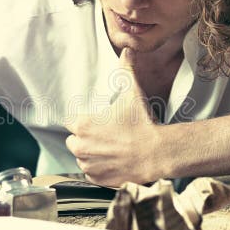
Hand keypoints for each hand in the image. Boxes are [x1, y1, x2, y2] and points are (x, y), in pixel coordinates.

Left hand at [65, 48, 161, 186]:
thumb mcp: (133, 92)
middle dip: (84, 137)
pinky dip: (98, 169)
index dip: (82, 121)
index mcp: (83, 125)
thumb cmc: (143, 123)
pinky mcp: (97, 179)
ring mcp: (88, 165)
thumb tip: (128, 49)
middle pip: (73, 140)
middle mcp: (81, 147)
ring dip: (91, 154)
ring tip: (110, 148)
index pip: (71, 122)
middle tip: (104, 134)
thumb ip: (127, 70)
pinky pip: (90, 173)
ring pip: (82, 158)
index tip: (94, 121)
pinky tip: (113, 161)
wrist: (158, 153)